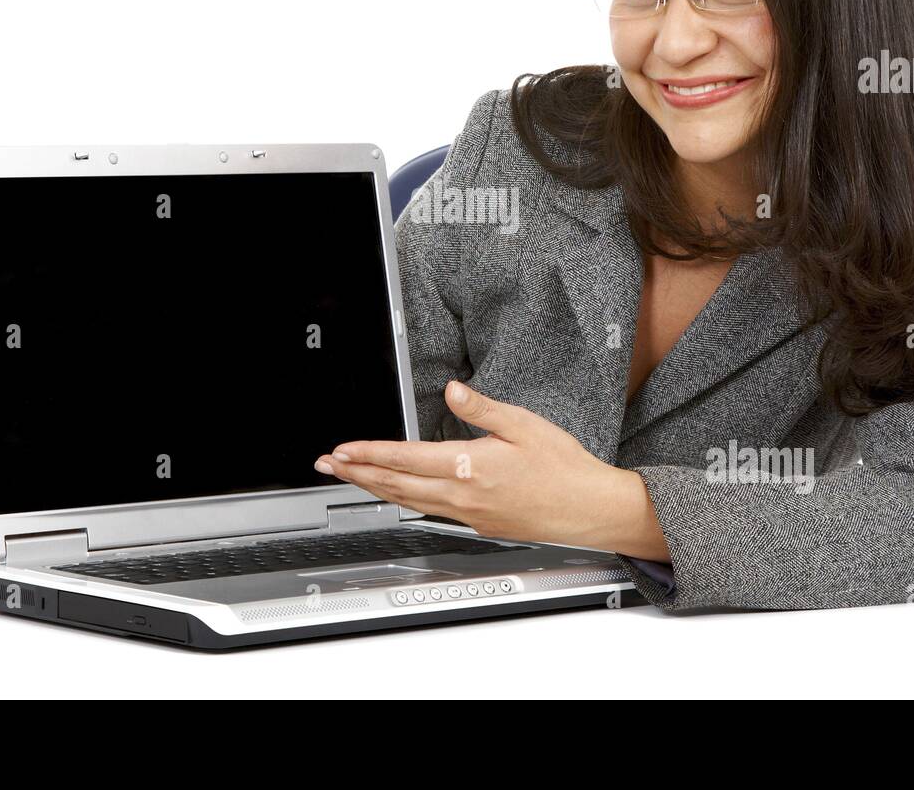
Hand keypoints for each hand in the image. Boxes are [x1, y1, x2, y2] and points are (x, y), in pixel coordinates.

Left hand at [314, 379, 637, 547]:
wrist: (587, 508)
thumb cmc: (562, 466)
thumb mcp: (523, 424)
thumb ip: (482, 407)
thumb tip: (452, 390)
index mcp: (470, 465)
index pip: (405, 458)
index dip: (369, 453)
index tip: (343, 449)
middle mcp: (462, 494)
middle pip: (395, 485)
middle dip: (356, 474)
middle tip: (326, 466)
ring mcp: (467, 513)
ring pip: (407, 502)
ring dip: (373, 489)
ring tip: (349, 478)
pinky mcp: (476, 524)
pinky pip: (429, 511)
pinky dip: (402, 501)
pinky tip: (395, 495)